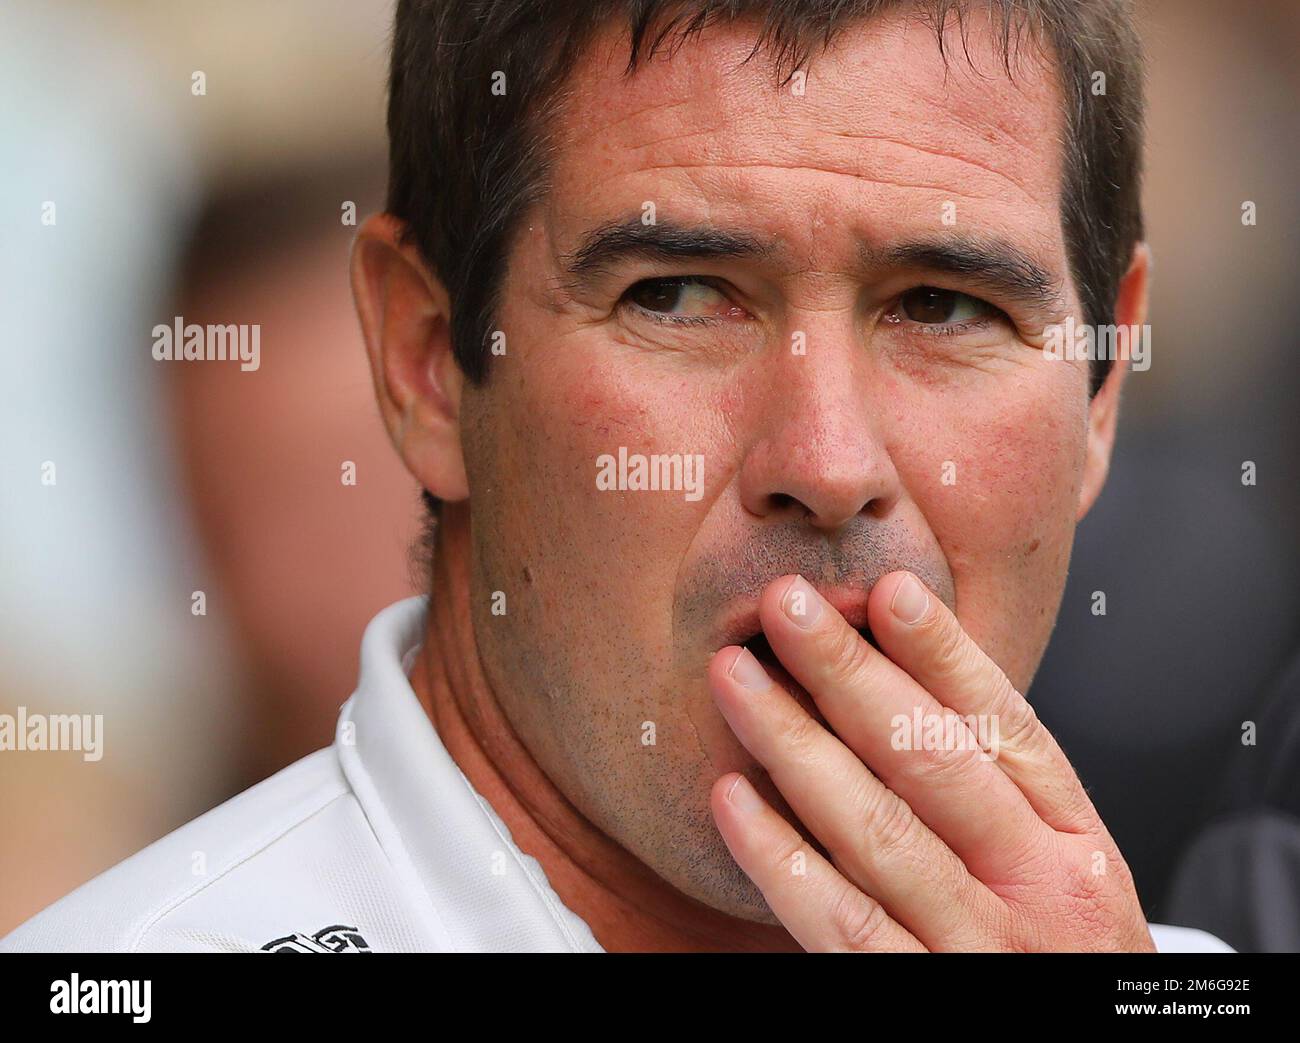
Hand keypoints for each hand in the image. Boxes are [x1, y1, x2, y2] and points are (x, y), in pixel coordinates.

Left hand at [707, 571, 1155, 951]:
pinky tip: (731, 797)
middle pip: (933, 762)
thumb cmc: (1056, 957)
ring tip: (736, 677)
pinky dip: (780, 858)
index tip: (887, 589)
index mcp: (1077, 844)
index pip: (1008, 728)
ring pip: (878, 831)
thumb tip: (897, 677)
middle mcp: (1039, 892)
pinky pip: (840, 924)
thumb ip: (996, 792)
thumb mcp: (1060, 872)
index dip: (945, 654)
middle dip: (850, 673)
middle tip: (785, 605)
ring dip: (796, 743)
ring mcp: (980, 951)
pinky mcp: (920, 998)